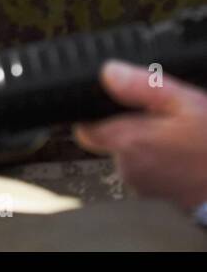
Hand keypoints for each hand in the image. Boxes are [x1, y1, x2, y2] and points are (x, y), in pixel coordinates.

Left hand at [74, 60, 206, 210]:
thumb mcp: (186, 103)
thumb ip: (143, 86)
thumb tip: (109, 72)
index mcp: (127, 141)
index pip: (86, 128)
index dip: (95, 116)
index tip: (112, 107)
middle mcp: (127, 167)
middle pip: (111, 141)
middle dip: (130, 129)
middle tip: (161, 121)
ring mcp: (142, 186)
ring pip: (132, 158)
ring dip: (148, 148)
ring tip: (177, 140)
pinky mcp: (157, 199)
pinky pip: (149, 175)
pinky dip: (161, 165)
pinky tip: (182, 157)